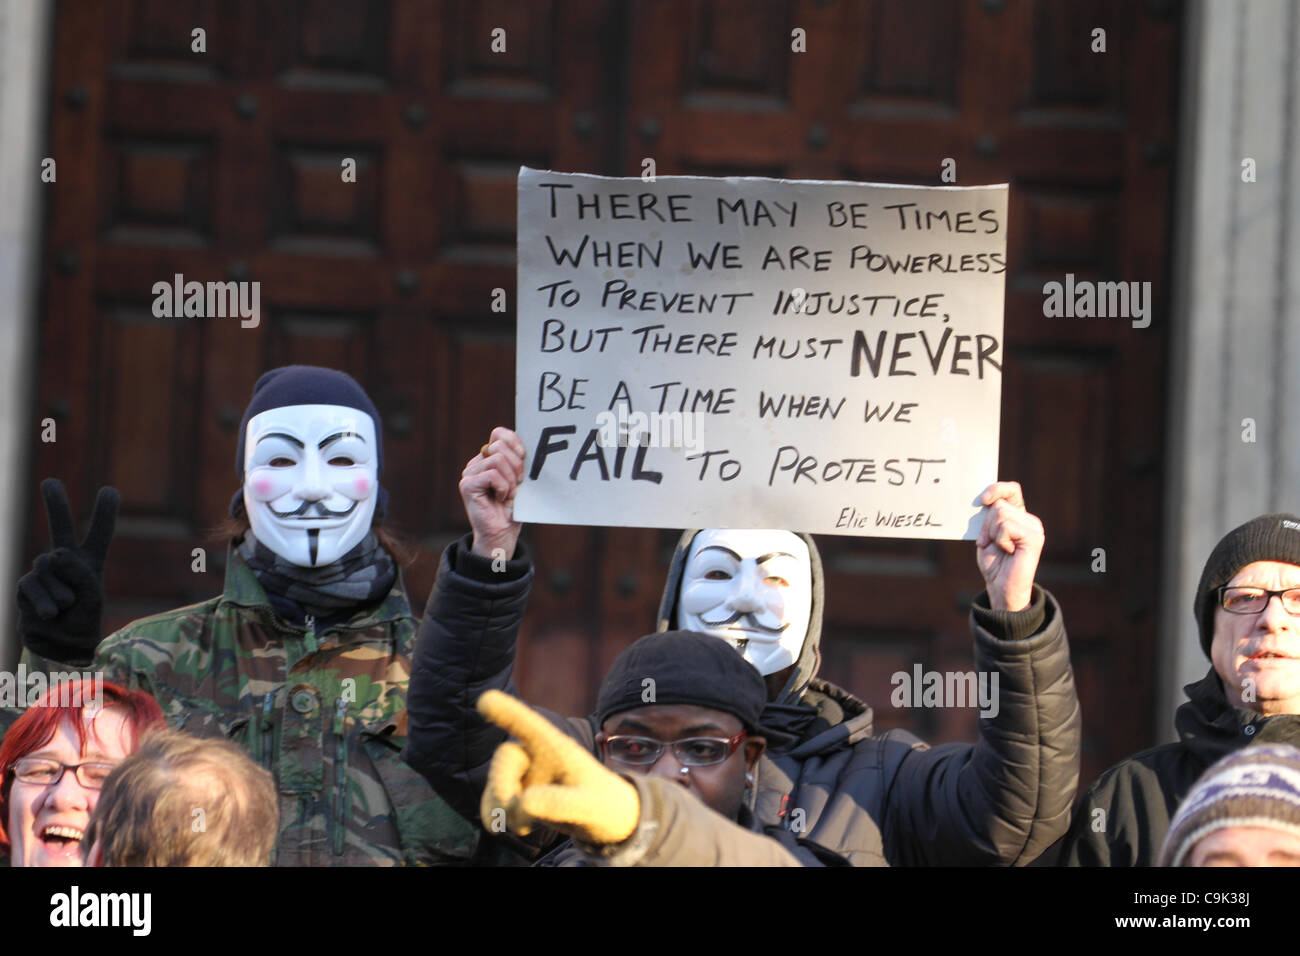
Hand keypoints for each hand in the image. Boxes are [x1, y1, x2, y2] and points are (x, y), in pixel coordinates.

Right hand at [17, 479, 118, 664]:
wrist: (62, 647)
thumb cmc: (84, 620)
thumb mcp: (91, 594)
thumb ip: (77, 570)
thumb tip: (54, 553)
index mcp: (90, 562)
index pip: (98, 534)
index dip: (104, 513)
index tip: (109, 491)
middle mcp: (65, 562)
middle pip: (59, 528)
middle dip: (55, 504)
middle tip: (50, 482)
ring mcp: (44, 573)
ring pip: (46, 568)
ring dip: (57, 590)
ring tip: (66, 607)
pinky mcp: (27, 587)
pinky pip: (32, 585)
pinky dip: (42, 600)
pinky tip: (49, 613)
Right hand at [460, 427, 525, 560]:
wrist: (503, 534)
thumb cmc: (513, 509)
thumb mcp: (520, 479)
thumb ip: (518, 460)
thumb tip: (528, 443)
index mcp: (487, 459)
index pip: (498, 434)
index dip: (514, 441)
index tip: (524, 457)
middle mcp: (476, 464)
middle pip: (499, 445)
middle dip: (516, 464)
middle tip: (518, 484)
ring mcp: (469, 474)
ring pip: (497, 460)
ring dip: (510, 479)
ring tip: (509, 494)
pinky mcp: (467, 485)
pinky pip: (492, 474)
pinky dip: (503, 487)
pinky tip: (501, 498)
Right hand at [477, 690, 639, 845]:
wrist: (603, 819)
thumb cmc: (601, 803)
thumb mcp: (591, 806)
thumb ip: (564, 804)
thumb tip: (524, 803)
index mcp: (555, 747)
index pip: (530, 725)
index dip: (507, 712)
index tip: (485, 700)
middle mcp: (535, 755)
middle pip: (506, 757)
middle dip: (501, 784)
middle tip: (510, 809)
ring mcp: (523, 775)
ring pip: (495, 782)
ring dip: (500, 806)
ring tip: (524, 826)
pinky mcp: (515, 794)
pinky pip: (492, 801)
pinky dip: (494, 814)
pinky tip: (508, 826)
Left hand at [975, 481, 1043, 612]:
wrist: (1001, 587)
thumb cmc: (994, 562)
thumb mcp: (987, 535)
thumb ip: (989, 517)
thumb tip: (984, 500)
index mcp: (1018, 517)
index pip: (1011, 490)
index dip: (997, 489)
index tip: (983, 500)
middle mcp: (1029, 520)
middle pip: (999, 504)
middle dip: (986, 524)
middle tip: (988, 542)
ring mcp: (1034, 528)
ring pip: (1001, 514)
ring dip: (992, 533)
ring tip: (1000, 547)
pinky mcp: (1034, 538)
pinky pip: (1006, 527)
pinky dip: (1000, 540)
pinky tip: (1008, 551)